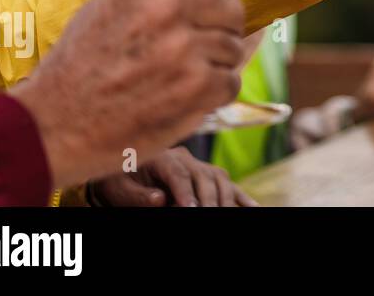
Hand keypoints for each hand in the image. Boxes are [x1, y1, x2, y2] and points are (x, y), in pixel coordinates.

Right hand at [11, 0, 244, 189]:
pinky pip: (231, 82)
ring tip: (178, 77)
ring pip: (234, 48)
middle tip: (195, 49)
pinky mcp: (195, 87)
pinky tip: (184, 98)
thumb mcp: (109, 4)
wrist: (52, 126)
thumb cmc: (80, 65)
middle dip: (220, 30)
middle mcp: (166, 7)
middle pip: (232, 8)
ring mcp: (183, 48)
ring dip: (215, 65)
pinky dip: (214, 94)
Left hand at [89, 146, 256, 206]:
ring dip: (225, 200)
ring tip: (226, 214)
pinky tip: (255, 208)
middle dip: (208, 200)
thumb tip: (159, 198)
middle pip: (203, 176)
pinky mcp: (208, 176)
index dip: (185, 192)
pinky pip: (229, 185)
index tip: (189, 209)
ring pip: (220, 179)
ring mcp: (199, 166)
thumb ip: (137, 195)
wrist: (124, 169)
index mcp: (160, 157)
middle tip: (208, 215)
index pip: (178, 173)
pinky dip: (242, 197)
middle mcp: (184, 158)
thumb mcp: (118, 189)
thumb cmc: (118, 181)